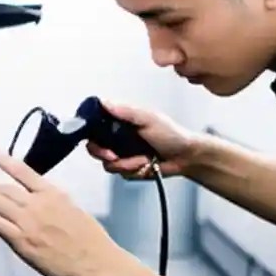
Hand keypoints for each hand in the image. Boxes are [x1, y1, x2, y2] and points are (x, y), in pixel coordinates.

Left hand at [0, 149, 127, 275]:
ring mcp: (28, 222)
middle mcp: (37, 203)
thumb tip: (38, 200)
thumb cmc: (90, 239)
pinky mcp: (22, 241)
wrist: (94, 262)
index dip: (1, 160)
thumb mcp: (73, 209)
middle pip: (4, 190)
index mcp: (52, 193)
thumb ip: (53, 203)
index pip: (22, 171)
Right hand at [86, 99, 207, 179]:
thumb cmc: (171, 134)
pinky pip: (120, 173)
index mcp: (120, 121)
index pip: (94, 125)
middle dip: (103, 153)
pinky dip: (133, 170)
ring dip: (125, 163)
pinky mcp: (128, 168)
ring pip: (107, 163)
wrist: (185, 157)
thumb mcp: (148, 118)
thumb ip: (125, 111)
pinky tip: (145, 164)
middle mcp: (118, 137)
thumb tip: (104, 102)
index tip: (94, 137)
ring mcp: (122, 154)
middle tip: (113, 155)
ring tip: (142, 159)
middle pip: (94, 146)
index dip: (90, 132)